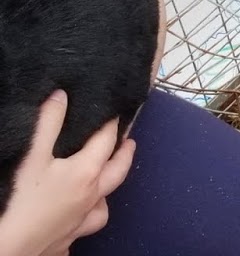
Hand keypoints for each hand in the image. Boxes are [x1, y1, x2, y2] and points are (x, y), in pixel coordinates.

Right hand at [0, 92, 134, 255]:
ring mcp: (77, 225)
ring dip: (106, 195)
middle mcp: (89, 199)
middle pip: (117, 174)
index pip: (106, 141)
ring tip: (103, 185)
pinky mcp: (62, 244)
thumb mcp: (31, 156)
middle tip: (130, 143)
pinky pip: (79, 235)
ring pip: (103, 209)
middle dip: (125, 156)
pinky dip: (80, 226)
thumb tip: (62, 96)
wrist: (3, 251)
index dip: (111, 124)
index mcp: (86, 174)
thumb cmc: (18, 202)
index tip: (115, 113)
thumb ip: (48, 123)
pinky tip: (72, 223)